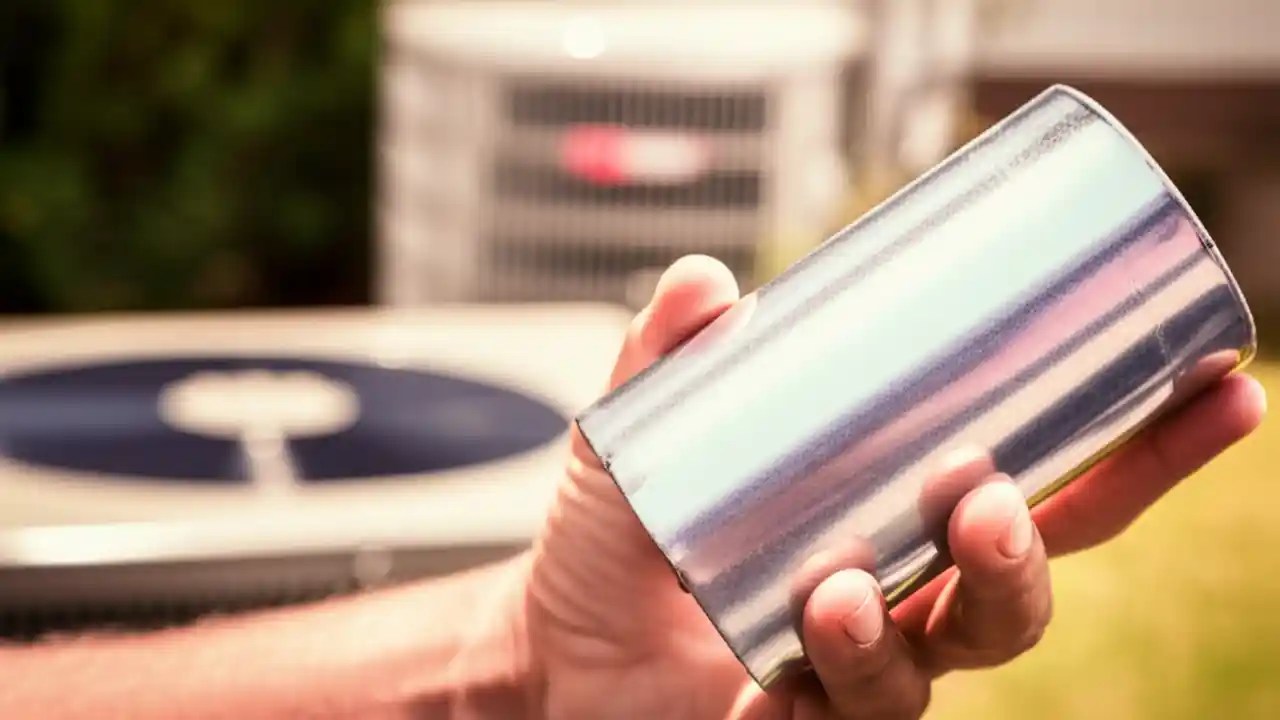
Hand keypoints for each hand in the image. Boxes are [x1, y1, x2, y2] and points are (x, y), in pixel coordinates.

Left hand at [521, 255, 1265, 718]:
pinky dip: (831, 685)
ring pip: (947, 661)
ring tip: (869, 582)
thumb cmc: (619, 547)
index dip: (1139, 448)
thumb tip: (704, 279)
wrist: (553, 651)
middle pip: (1025, 584)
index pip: (1050, 485)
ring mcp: (863, 671)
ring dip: (926, 622)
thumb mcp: (640, 441)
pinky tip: (802, 649)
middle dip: (1043, 546)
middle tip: (988, 506)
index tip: (1216, 388)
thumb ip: (666, 362)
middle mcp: (907, 599)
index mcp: (903, 519)